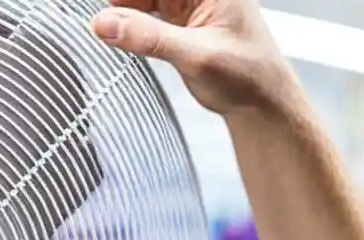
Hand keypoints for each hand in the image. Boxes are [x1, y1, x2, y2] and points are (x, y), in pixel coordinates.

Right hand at [90, 0, 301, 118]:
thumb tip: (104, 23)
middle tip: (100, 21)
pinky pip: (147, 14)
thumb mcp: (195, 56)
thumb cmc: (248, 76)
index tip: (104, 6)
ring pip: (145, 0)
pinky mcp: (181, 23)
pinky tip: (117, 33)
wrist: (262, 104)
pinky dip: (130, 23)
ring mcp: (190, 4)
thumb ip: (148, 37)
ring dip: (124, 11)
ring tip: (104, 29)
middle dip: (124, 3)